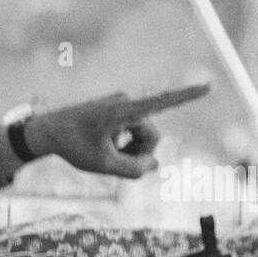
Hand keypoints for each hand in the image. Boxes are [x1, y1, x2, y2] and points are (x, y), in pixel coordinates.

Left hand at [24, 82, 210, 178]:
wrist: (48, 131)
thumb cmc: (73, 147)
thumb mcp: (102, 165)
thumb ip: (133, 171)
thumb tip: (156, 166)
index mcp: (123, 111)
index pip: (161, 102)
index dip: (187, 96)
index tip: (209, 85)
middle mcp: (127, 102)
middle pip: (152, 137)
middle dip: (139, 154)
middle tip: (115, 163)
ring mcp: (124, 104)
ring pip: (143, 136)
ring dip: (130, 151)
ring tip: (107, 154)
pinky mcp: (120, 109)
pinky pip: (134, 131)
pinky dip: (124, 143)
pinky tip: (105, 146)